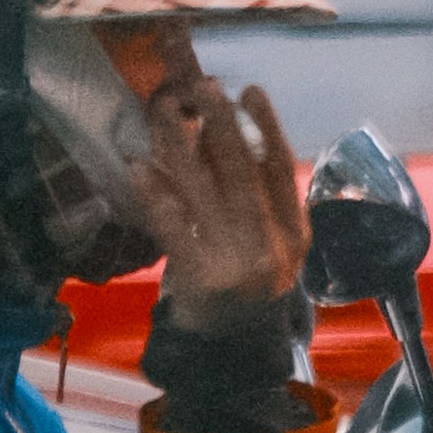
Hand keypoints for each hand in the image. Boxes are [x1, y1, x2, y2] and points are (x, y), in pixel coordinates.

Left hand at [120, 50, 309, 324]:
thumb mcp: (273, 241)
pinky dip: (155, 194)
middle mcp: (268, 244)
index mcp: (294, 230)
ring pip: (204, 192)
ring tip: (165, 111)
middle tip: (204, 84)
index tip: (249, 89)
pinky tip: (139, 165)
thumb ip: (259, 193)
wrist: (235, 347)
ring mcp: (234, 261)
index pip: (281, 170)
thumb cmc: (251, 280)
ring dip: (181, 146)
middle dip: (222, 125)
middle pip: (243, 173)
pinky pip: (173, 227)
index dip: (267, 127)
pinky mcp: (198, 278)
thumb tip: (225, 129)